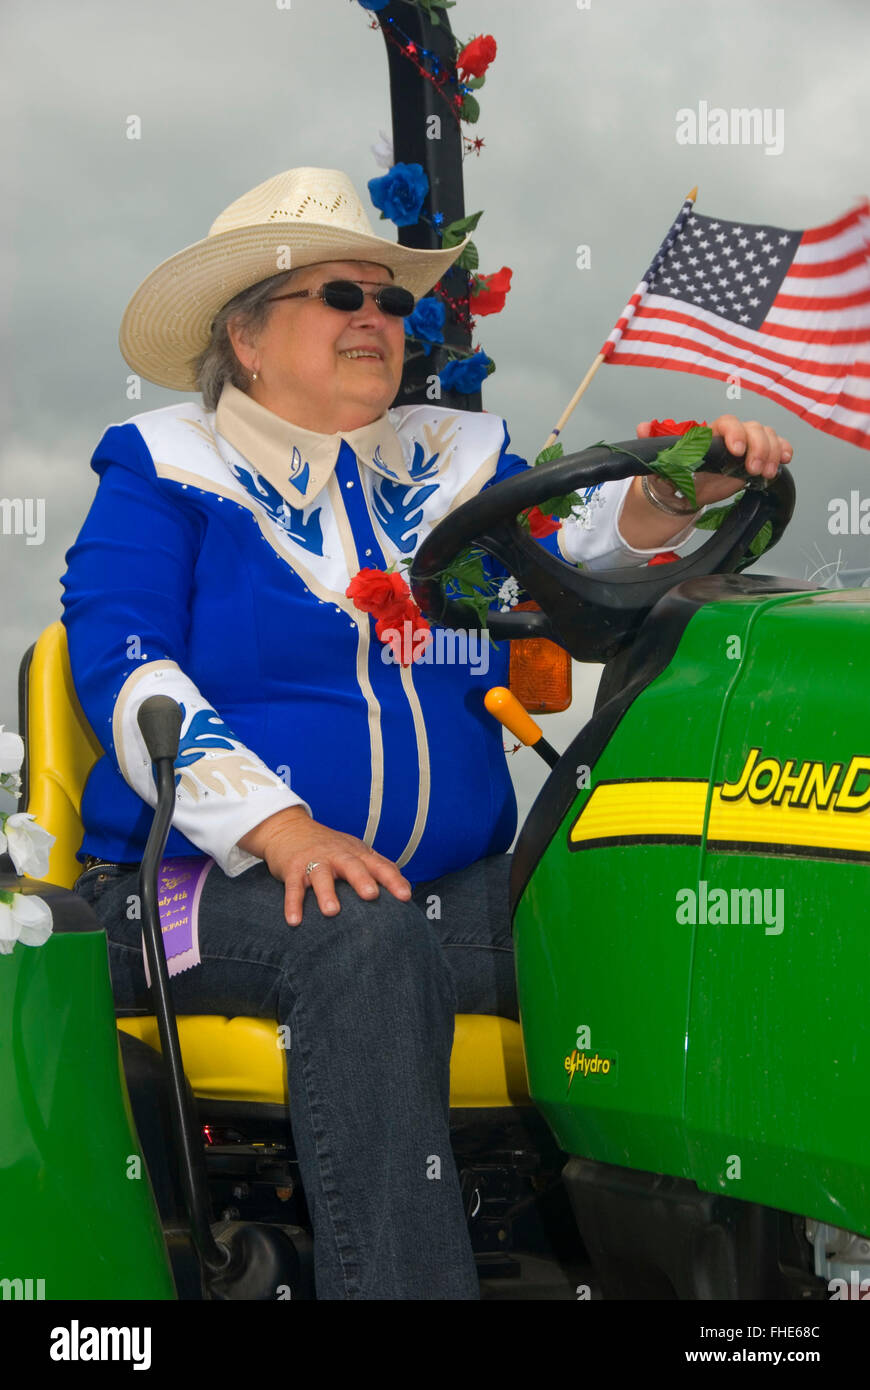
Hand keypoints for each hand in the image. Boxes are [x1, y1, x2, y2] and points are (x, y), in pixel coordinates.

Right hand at [237, 805, 412, 926]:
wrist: (289, 828)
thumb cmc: (329, 847)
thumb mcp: (355, 852)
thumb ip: (378, 867)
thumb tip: (407, 889)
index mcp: (357, 853)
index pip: (379, 865)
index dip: (393, 880)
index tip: (405, 896)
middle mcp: (337, 855)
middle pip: (352, 866)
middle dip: (362, 880)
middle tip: (371, 895)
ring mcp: (314, 861)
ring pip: (321, 875)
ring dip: (327, 893)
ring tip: (332, 912)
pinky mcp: (292, 869)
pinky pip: (293, 887)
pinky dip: (293, 904)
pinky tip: (294, 921)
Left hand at [636, 415, 793, 507]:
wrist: (683, 492)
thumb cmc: (674, 474)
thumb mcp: (661, 463)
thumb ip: (654, 444)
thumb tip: (643, 427)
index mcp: (710, 434)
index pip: (727, 423)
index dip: (735, 433)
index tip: (736, 451)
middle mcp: (731, 436)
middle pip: (753, 428)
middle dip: (758, 447)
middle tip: (754, 469)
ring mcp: (746, 446)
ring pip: (768, 436)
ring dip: (772, 452)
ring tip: (766, 473)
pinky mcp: (756, 459)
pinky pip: (777, 447)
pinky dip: (783, 451)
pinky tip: (783, 462)